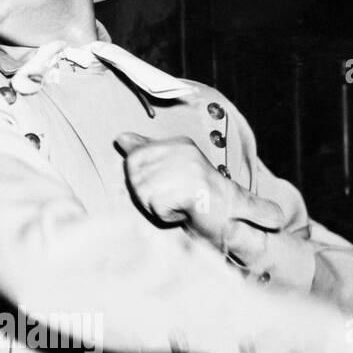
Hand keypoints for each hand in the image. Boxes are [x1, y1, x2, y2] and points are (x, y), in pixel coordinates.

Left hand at [115, 132, 233, 245]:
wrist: (232, 214)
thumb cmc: (199, 194)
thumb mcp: (173, 168)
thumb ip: (147, 152)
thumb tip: (120, 138)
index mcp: (178, 144)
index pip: (134, 157)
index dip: (142, 179)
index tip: (166, 185)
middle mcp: (182, 152)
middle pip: (136, 176)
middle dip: (148, 194)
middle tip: (173, 197)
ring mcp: (186, 170)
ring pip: (143, 193)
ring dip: (156, 206)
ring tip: (180, 204)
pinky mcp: (188, 190)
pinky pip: (155, 207)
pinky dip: (166, 215)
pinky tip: (185, 211)